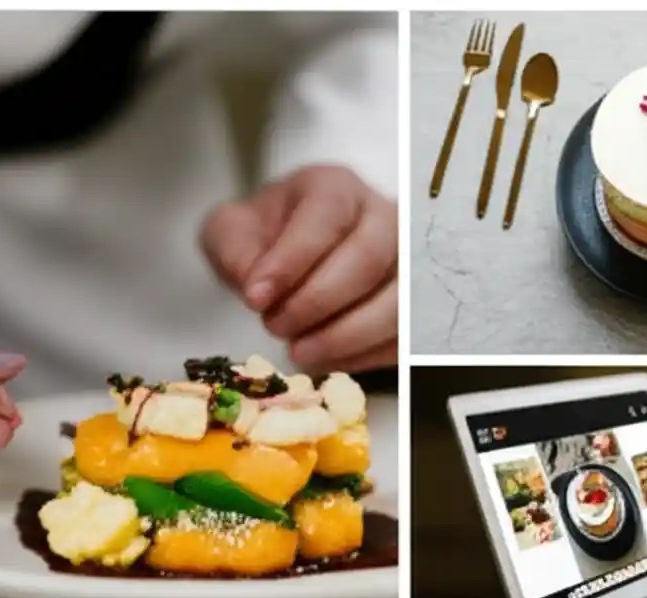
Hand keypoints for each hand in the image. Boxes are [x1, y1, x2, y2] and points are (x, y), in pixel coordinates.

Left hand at [201, 165, 396, 372]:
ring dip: (345, 335)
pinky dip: (366, 357)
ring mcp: (407, 262)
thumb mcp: (231, 232)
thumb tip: (259, 289)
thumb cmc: (266, 239)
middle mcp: (381, 217)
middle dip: (316, 301)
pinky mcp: (415, 305)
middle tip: (275, 326)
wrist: (293, 257)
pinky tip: (328, 360)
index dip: (291, 260)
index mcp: (334, 188)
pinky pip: (405, 336)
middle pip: (368, 258)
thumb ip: (234, 251)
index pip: (326, 216)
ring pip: (397, 301)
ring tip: (300, 351)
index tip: (255, 298)